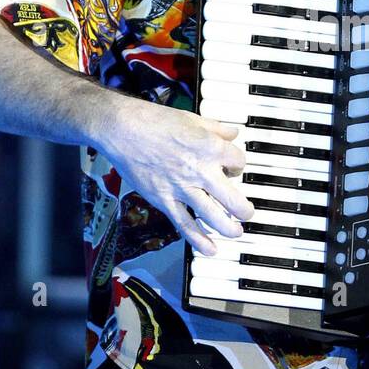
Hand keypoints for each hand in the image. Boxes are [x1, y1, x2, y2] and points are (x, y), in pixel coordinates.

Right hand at [99, 97, 254, 255]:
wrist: (122, 128)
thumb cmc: (155, 120)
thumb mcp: (193, 118)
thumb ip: (216, 128)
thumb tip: (233, 133)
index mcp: (210, 147)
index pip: (239, 162)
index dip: (239, 165)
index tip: (233, 168)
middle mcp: (200, 170)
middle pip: (234, 198)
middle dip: (244, 209)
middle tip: (246, 212)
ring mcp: (182, 188)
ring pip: (213, 216)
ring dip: (229, 228)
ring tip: (236, 232)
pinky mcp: (163, 200)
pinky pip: (185, 224)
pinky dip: (199, 240)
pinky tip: (210, 249)